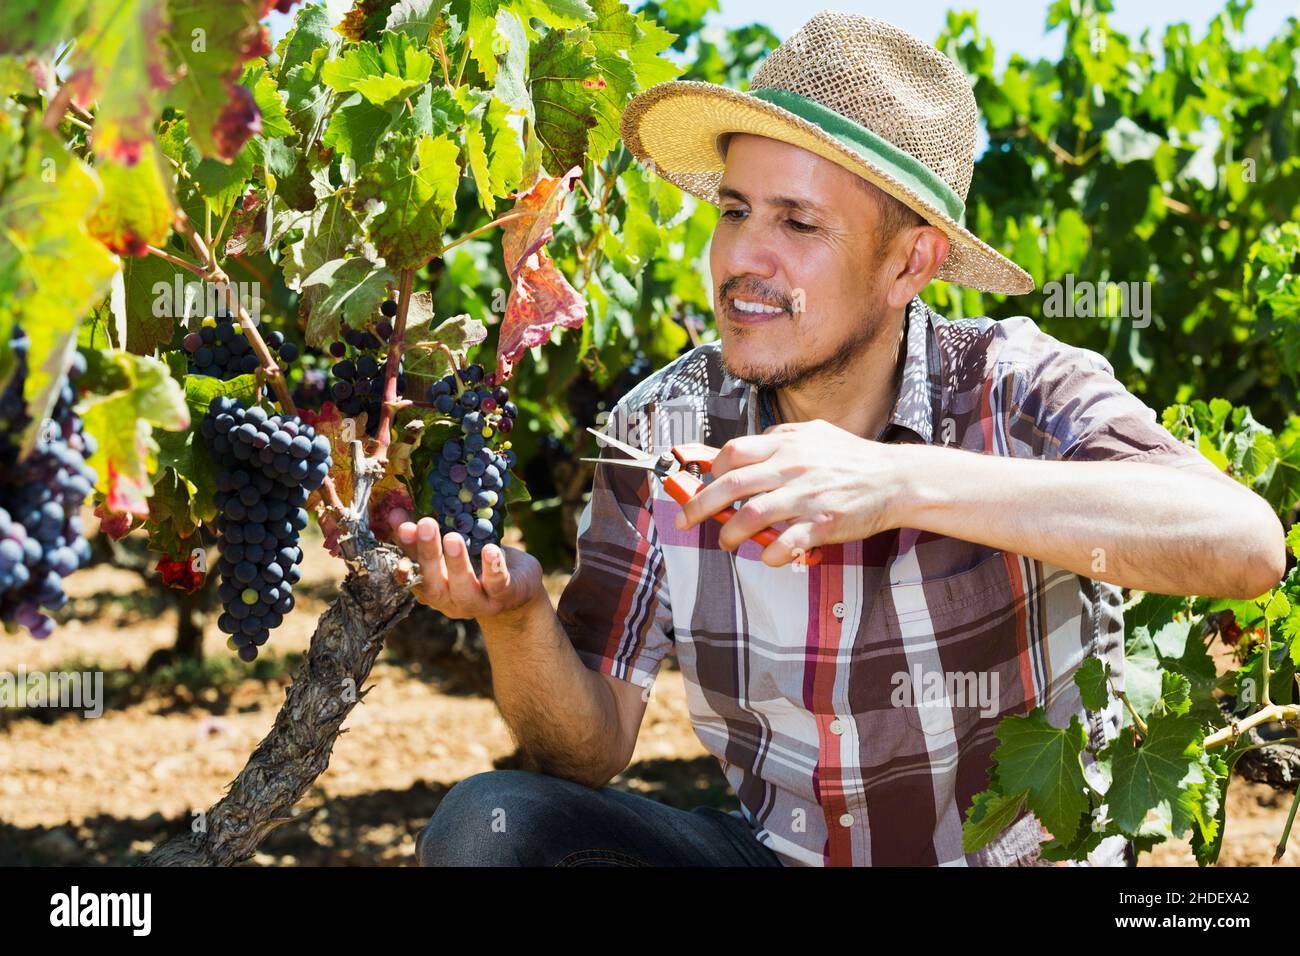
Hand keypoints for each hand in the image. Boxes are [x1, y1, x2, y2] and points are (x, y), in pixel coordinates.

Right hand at [394, 517, 543, 620]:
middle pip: (434, 583)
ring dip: (456, 564)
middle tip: (425, 524)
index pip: (413, 570)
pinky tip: (491, 550)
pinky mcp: (506, 596)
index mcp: (432, 588)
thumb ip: (424, 535)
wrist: (518, 589)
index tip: (401, 528)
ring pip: (464, 589)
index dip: (405, 550)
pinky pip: (498, 585)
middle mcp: (451, 601)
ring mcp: (479, 603)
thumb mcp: (450, 549)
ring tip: (452, 537)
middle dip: (428, 554)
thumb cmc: (477, 563)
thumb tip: (394, 511)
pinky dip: (493, 568)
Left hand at [673, 419, 905, 565]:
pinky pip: (785, 544)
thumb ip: (779, 440)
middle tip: (685, 521)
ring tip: (727, 542)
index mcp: (787, 444)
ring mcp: (806, 496)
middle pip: (730, 486)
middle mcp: (792, 467)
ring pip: (750, 517)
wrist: (897, 479)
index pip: (733, 453)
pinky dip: (770, 555)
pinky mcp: (823, 522)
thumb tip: (742, 452)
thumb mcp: (815, 435)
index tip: (705, 486)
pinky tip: (770, 556)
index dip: (711, 473)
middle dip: (698, 506)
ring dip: (730, 534)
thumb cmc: (853, 459)